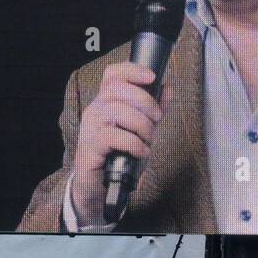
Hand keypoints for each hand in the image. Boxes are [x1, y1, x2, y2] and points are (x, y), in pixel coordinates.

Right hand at [70, 62, 168, 223]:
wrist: (98, 187)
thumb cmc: (118, 155)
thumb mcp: (140, 129)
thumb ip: (153, 110)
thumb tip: (168, 88)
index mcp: (105, 102)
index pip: (112, 75)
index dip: (132, 70)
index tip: (152, 77)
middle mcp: (94, 111)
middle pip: (116, 89)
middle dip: (144, 102)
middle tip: (156, 119)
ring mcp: (90, 128)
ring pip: (116, 111)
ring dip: (141, 125)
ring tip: (147, 140)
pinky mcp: (90, 147)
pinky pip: (113, 136)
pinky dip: (133, 143)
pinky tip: (140, 152)